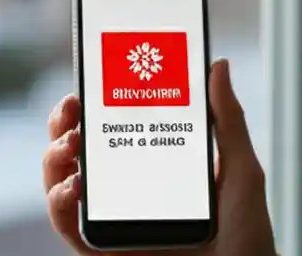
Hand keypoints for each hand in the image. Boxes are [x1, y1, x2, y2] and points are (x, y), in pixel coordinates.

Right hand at [44, 59, 277, 255]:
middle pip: (80, 150)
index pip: (117, 128)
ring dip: (56, 158)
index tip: (95, 76)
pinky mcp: (103, 252)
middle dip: (65, 123)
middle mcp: (128, 190)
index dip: (97, 102)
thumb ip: (228, 120)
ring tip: (74, 143)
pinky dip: (59, 204)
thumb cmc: (246, 232)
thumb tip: (217, 64)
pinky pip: (68, 228)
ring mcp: (114, 220)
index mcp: (156, 165)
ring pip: (63, 183)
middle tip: (73, 105)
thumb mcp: (242, 169)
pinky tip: (75, 185)